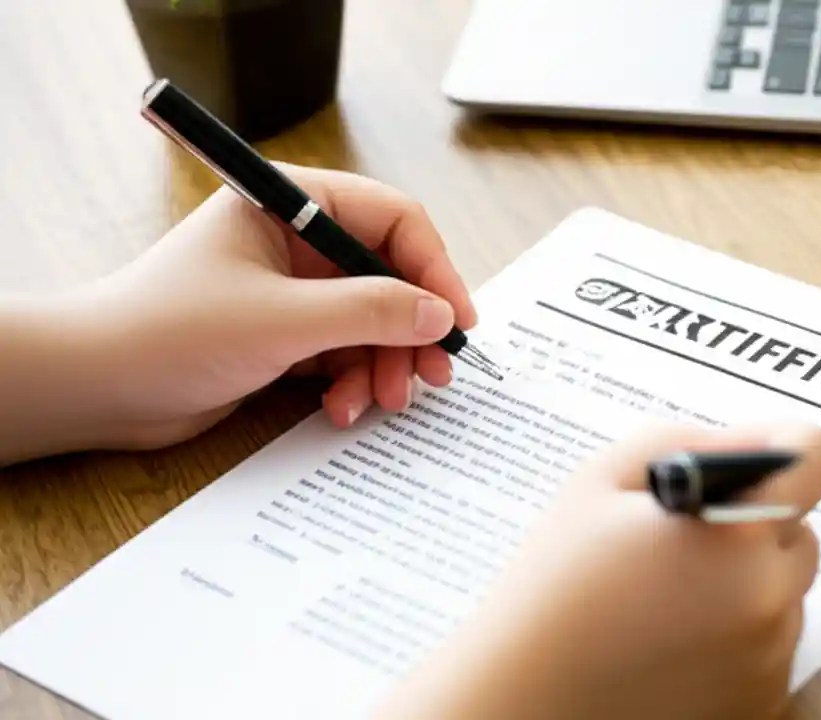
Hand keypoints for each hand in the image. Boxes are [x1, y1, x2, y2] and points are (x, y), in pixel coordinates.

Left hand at [56, 164, 476, 450]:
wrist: (97, 388)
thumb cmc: (169, 331)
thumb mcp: (284, 320)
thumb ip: (371, 313)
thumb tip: (440, 314)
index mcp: (289, 204)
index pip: (391, 219)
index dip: (434, 267)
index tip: (458, 318)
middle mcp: (295, 241)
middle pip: (389, 275)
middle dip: (412, 328)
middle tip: (433, 374)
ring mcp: (291, 290)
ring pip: (371, 321)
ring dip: (385, 363)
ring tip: (384, 400)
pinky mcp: (284, 335)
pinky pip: (345, 352)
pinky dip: (353, 380)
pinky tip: (341, 407)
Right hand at [377, 423, 820, 719]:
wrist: (524, 701)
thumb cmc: (552, 588)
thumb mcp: (601, 481)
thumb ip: (692, 442)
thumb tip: (757, 443)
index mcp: (735, 532)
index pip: (816, 456)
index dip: (784, 449)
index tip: (750, 464)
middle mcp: (769, 598)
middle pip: (799, 530)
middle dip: (751, 527)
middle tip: (677, 544)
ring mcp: (770, 659)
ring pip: (784, 592)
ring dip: (745, 586)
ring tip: (664, 601)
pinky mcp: (761, 703)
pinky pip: (769, 647)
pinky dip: (735, 639)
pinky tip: (670, 642)